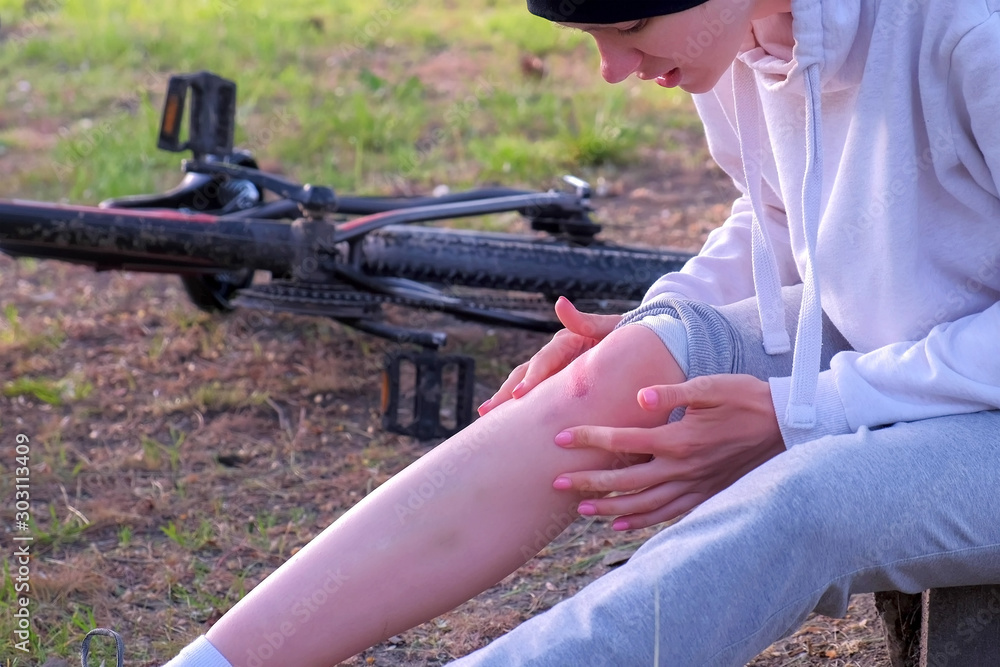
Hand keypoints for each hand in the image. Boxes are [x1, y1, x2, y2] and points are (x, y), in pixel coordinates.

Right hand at [478, 297, 621, 414]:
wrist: (648, 347)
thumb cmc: (633, 336)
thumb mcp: (613, 327)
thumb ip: (587, 320)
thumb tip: (559, 302)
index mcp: (567, 342)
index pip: (543, 360)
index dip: (531, 377)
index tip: (520, 395)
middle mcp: (558, 357)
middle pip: (526, 373)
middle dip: (507, 392)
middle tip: (489, 411)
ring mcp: (559, 373)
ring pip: (528, 387)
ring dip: (507, 401)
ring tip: (488, 417)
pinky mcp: (564, 387)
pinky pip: (542, 399)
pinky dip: (525, 410)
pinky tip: (510, 424)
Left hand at [551, 375, 784, 529]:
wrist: (787, 426)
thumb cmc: (747, 399)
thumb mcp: (712, 386)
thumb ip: (674, 392)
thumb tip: (640, 398)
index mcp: (678, 439)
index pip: (623, 441)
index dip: (589, 439)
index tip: (560, 438)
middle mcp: (682, 468)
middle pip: (626, 481)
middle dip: (588, 483)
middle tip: (556, 483)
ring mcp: (694, 485)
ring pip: (644, 504)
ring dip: (610, 509)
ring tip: (581, 511)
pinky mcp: (706, 494)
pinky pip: (669, 514)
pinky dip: (643, 522)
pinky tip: (622, 526)